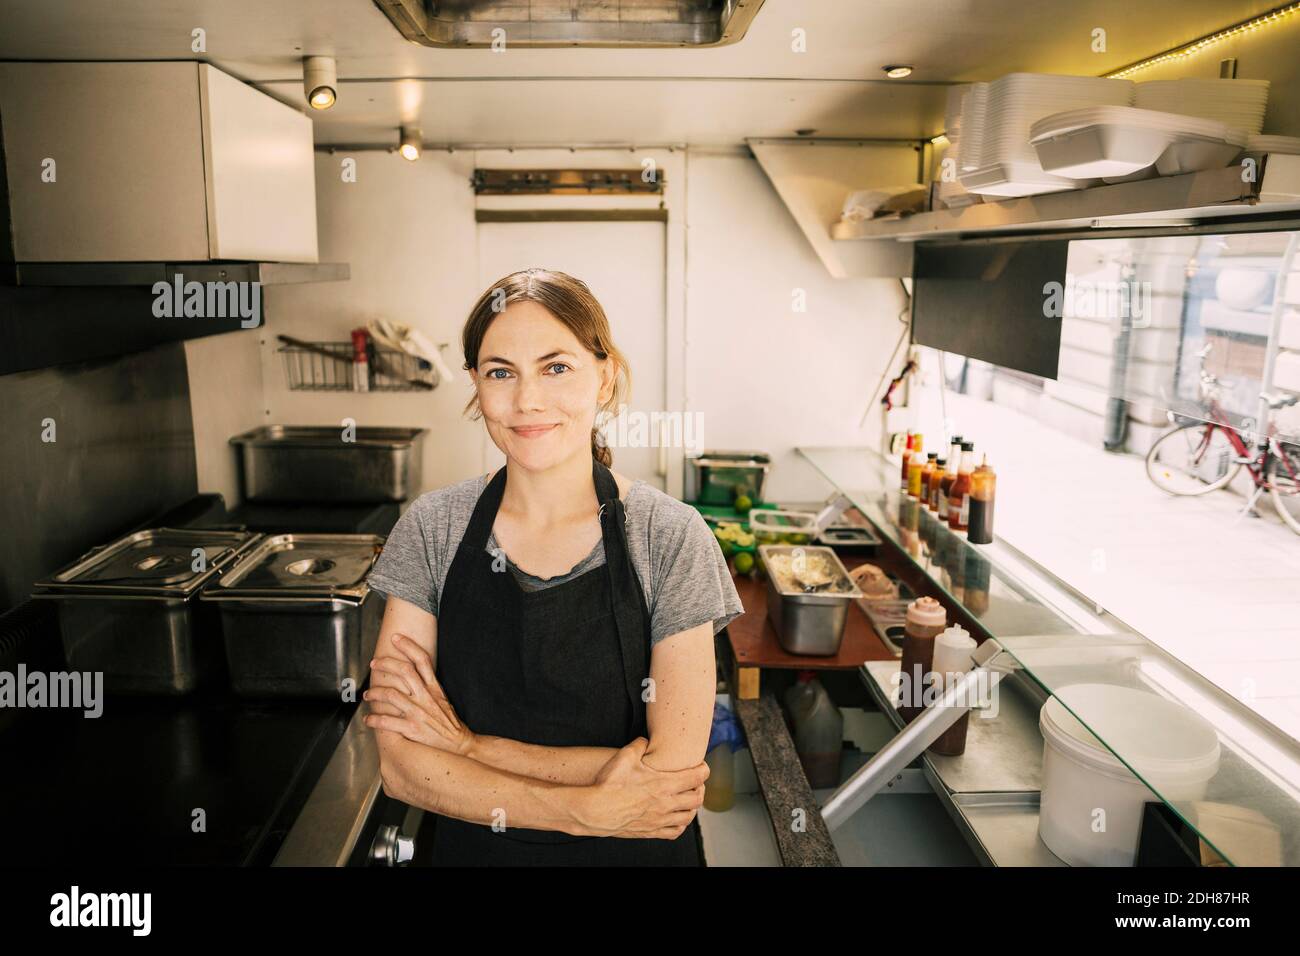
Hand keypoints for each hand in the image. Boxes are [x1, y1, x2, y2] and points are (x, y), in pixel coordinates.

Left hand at [363, 633, 474, 756]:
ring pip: (391, 694)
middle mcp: (425, 698)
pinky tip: (368, 719)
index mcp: (434, 689)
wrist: (459, 746)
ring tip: (368, 695)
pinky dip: (374, 719)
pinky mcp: (412, 729)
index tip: (396, 638)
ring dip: (375, 692)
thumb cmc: (450, 724)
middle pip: (404, 671)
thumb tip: (414, 677)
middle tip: (374, 663)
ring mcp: (418, 713)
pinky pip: (388, 722)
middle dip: (386, 663)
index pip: (422, 661)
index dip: (408, 646)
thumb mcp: (443, 700)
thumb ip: (429, 688)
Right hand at [577, 738, 709, 839]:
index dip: (704, 770)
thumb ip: (639, 745)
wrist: (596, 811)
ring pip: (688, 816)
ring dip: (693, 807)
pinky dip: (680, 825)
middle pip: (697, 798)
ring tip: (688, 799)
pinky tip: (677, 819)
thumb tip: (645, 741)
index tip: (701, 766)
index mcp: (664, 784)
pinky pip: (674, 832)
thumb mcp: (625, 756)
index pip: (697, 777)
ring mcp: (660, 820)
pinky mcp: (651, 831)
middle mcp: (666, 803)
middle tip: (696, 782)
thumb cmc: (610, 784)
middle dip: (701, 788)